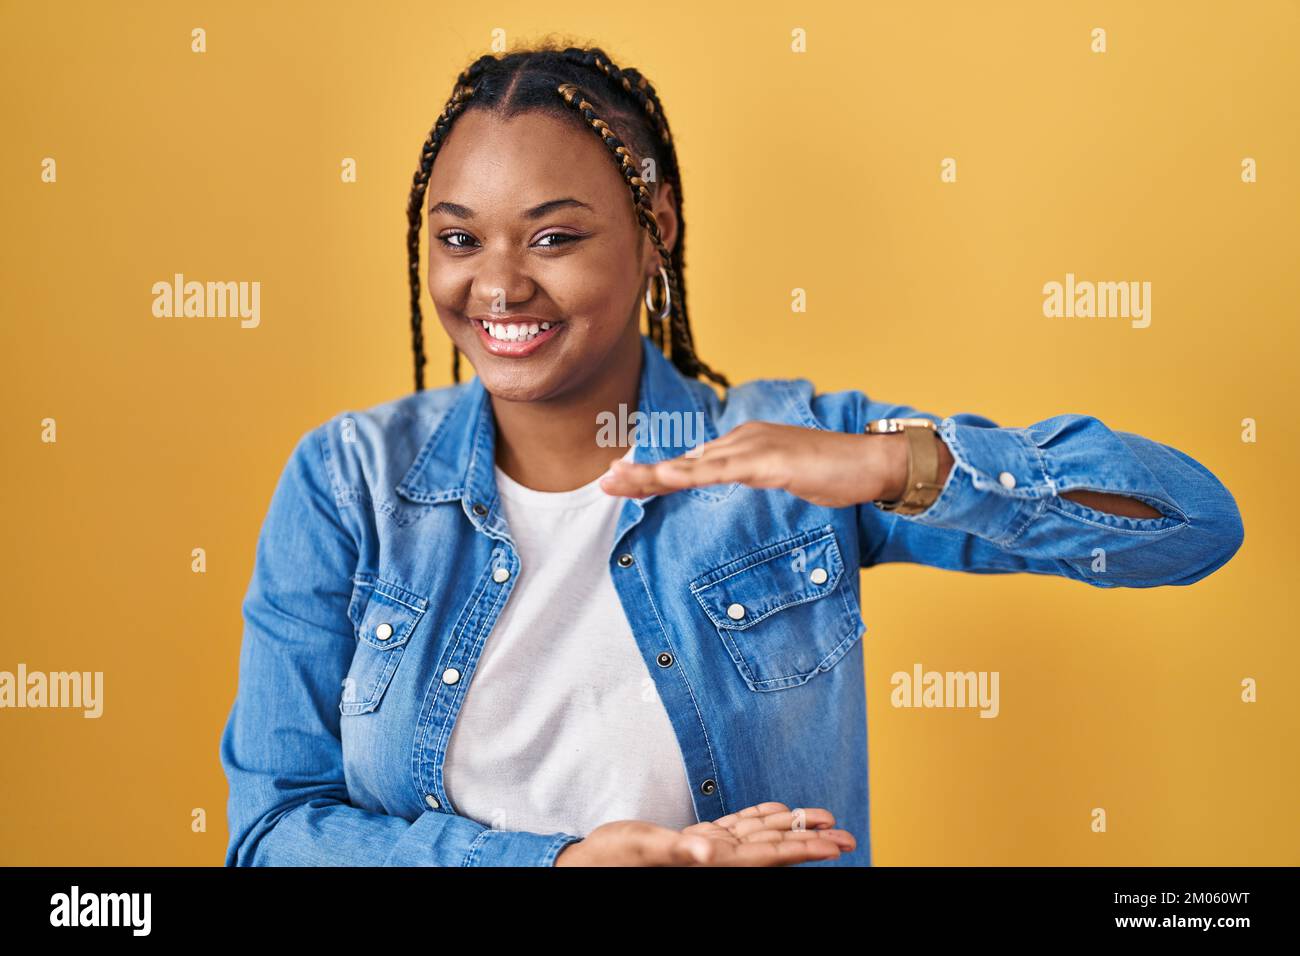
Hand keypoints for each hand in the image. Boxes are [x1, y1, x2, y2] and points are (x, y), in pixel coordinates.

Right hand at [553, 801, 854, 865]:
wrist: (585, 862)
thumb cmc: (610, 859)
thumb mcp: (643, 848)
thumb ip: (677, 850)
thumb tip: (705, 851)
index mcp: (711, 862)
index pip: (768, 856)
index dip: (804, 850)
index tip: (836, 845)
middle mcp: (715, 859)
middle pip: (773, 847)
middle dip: (810, 840)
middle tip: (847, 834)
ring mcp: (706, 851)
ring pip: (758, 836)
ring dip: (791, 827)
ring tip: (823, 820)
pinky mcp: (692, 842)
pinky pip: (735, 829)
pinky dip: (757, 819)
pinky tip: (776, 813)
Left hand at [598, 420, 937, 507]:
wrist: (873, 462)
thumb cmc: (834, 471)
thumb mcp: (783, 475)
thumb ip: (752, 474)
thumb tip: (726, 476)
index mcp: (744, 443)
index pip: (691, 462)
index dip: (655, 474)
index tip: (622, 481)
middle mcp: (742, 439)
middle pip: (683, 461)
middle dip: (641, 474)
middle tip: (603, 483)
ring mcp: (754, 448)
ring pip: (693, 466)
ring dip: (652, 476)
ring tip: (618, 483)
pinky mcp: (769, 462)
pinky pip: (722, 472)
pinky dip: (690, 475)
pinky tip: (666, 479)